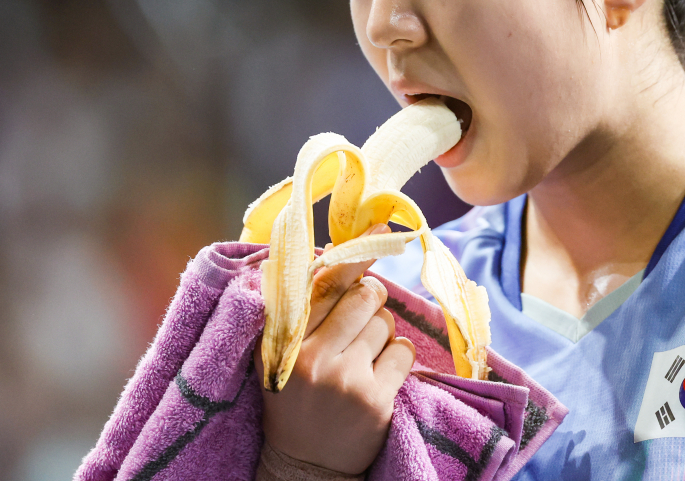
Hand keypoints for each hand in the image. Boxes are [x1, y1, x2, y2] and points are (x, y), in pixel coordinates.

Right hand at [257, 225, 416, 474]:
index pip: (326, 283)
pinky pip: (403, 352)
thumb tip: (331, 252)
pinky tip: (379, 376)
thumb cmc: (295, 400)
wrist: (305, 468)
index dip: (355, 254)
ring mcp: (346, 380)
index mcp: (285, 342)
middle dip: (371, 299)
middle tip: (363, 316)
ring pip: (386, 324)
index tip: (381, 228)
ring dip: (382, 334)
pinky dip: (397, 359)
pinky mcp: (375, 400)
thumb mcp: (281, 355)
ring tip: (362, 358)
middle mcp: (313, 358)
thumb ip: (300, 309)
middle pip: (364, 297)